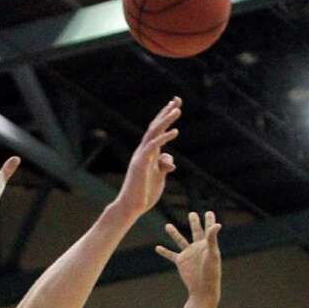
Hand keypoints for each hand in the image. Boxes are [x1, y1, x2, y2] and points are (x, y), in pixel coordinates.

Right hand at [114, 98, 180, 220]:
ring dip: (165, 120)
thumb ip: (164, 166)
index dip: (166, 118)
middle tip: (177, 99)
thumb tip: (170, 160)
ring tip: (177, 110)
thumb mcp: (159, 178)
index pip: (157, 131)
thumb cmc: (143, 195)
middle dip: (166, 112)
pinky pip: (153, 147)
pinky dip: (164, 138)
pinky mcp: (140, 164)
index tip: (175, 105)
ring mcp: (141, 156)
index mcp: (148, 154)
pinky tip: (175, 131)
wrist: (131, 208)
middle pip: (155, 127)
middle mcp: (143, 151)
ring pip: (153, 133)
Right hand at [155, 209, 221, 303]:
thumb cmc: (211, 273)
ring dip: (174, 233)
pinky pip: (171, 255)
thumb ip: (212, 239)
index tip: (209, 212)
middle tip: (192, 214)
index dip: (210, 220)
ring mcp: (188, 254)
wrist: (203, 290)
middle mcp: (198, 248)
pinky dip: (164, 251)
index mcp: (207, 244)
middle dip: (194, 223)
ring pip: (180, 240)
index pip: (209, 229)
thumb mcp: (212, 254)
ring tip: (167, 225)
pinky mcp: (181, 262)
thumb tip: (216, 225)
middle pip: (195, 231)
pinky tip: (157, 248)